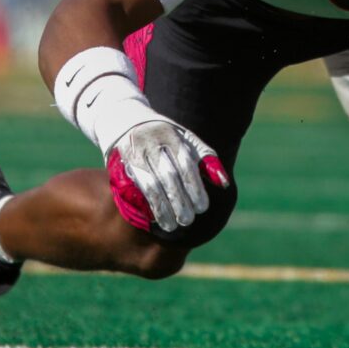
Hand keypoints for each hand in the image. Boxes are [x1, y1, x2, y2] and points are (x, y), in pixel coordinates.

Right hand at [109, 118, 228, 233]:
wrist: (128, 121)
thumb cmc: (166, 137)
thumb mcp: (188, 141)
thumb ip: (206, 160)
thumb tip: (224, 183)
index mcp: (173, 136)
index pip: (186, 164)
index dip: (195, 187)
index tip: (202, 208)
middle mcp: (153, 142)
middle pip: (169, 175)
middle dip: (180, 201)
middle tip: (188, 221)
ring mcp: (137, 152)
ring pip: (151, 184)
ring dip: (163, 208)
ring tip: (172, 226)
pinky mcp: (124, 163)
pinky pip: (137, 187)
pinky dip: (148, 204)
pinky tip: (155, 218)